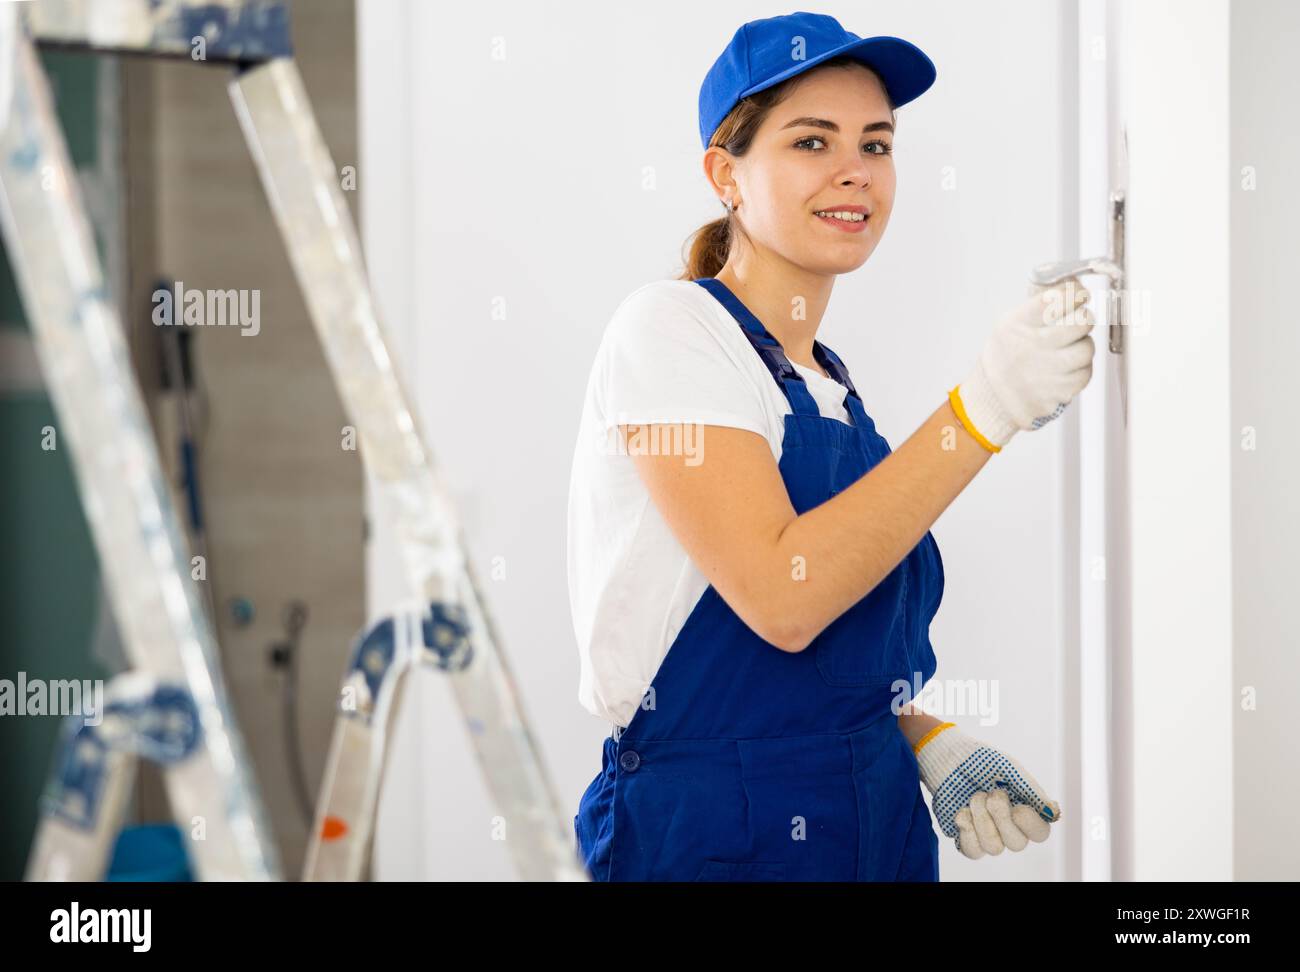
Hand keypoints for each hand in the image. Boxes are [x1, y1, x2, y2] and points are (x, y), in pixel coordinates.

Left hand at [914, 723, 1061, 859]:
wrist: (948, 756)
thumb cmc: (981, 760)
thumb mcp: (1009, 769)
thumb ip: (1031, 790)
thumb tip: (1054, 813)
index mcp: (1025, 809)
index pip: (1040, 833)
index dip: (1030, 824)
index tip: (1018, 806)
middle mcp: (1009, 826)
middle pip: (1017, 844)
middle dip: (1002, 817)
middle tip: (992, 793)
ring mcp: (987, 833)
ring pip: (994, 849)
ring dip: (982, 820)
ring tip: (975, 796)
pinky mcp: (965, 835)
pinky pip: (972, 850)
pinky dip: (967, 830)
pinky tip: (962, 812)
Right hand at [951, 276, 1095, 450]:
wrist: (994, 396)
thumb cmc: (1006, 355)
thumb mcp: (1011, 324)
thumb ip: (1038, 305)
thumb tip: (1072, 284)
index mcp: (1019, 324)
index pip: (1056, 299)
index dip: (1075, 293)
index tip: (1079, 294)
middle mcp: (1033, 346)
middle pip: (1081, 322)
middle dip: (1084, 319)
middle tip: (1079, 321)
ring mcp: (1047, 370)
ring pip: (1087, 348)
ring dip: (1083, 345)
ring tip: (1070, 347)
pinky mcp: (1059, 390)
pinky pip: (1085, 372)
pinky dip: (1080, 368)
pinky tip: (1066, 367)